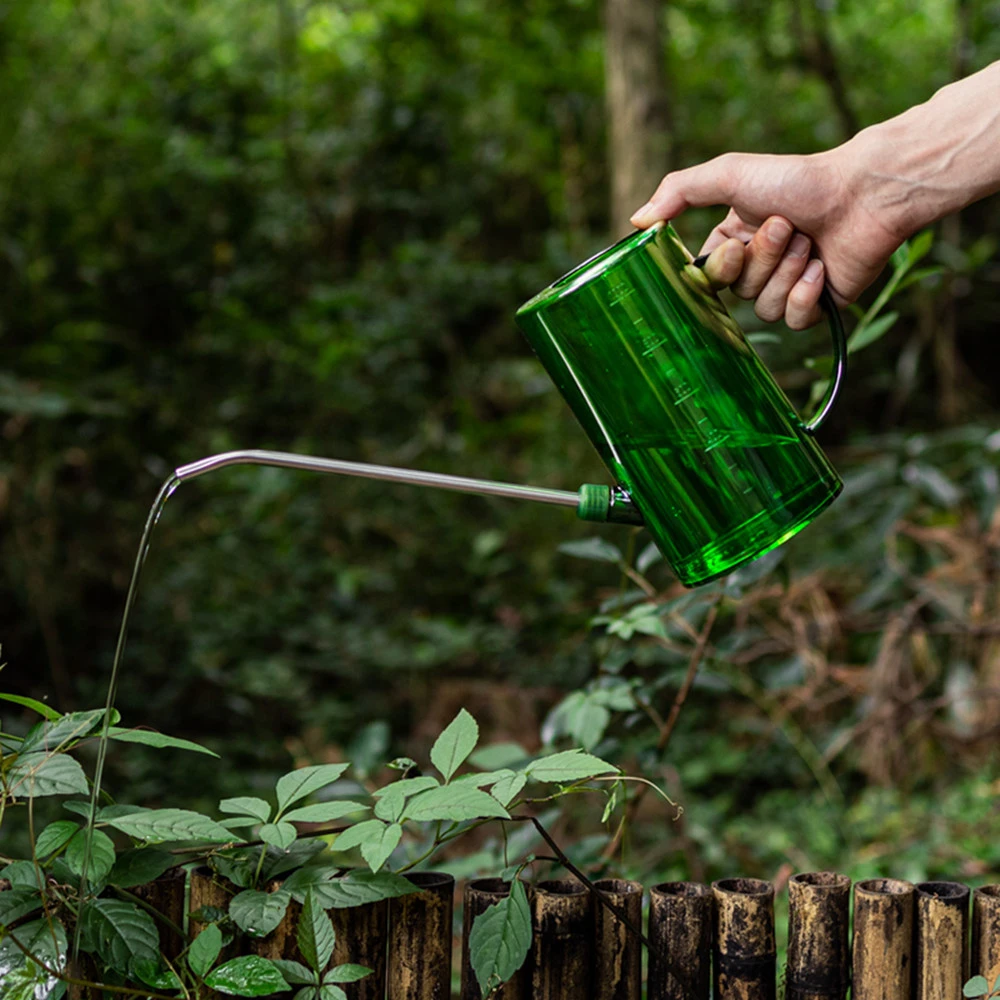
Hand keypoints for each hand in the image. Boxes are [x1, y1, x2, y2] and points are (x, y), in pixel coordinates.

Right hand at [630, 149, 907, 328]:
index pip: (705, 276)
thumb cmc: (800, 178)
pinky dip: (805, 296)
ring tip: (811, 243)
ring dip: (786, 274)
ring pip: (762, 310)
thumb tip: (636, 223)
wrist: (864, 193)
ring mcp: (787, 286)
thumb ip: (679, 191)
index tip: (739, 244)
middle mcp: (757, 265)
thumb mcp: (730, 173)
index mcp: (734, 239)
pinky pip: (792, 323)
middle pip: (736, 293)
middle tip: (789, 229)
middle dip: (762, 262)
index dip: (720, 269)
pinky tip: (822, 270)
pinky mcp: (817, 305)